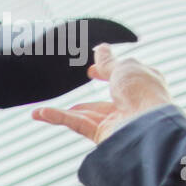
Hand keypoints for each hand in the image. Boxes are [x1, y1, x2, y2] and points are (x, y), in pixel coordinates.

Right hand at [32, 43, 172, 145]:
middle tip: (68, 88)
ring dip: (61, 113)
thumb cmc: (144, 93)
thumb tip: (100, 49)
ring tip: (38, 112)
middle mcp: (129, 105)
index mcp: (141, 85)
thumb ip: (108, 61)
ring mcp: (116, 122)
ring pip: (84, 115)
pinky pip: (78, 125)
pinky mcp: (103, 136)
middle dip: (84, 97)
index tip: (92, 69)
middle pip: (101, 101)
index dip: (106, 71)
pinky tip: (40, 114)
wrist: (148, 126)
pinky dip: (59, 119)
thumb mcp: (124, 67)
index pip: (122, 77)